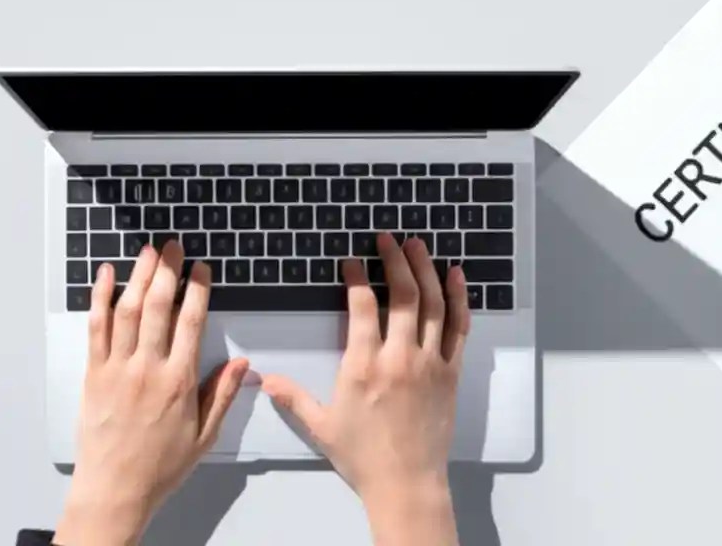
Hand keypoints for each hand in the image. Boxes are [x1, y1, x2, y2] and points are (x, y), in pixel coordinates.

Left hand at [54, 242, 248, 545]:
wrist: (115, 488)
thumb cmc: (162, 465)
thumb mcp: (206, 435)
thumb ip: (222, 395)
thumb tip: (243, 364)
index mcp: (179, 382)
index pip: (191, 323)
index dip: (197, 290)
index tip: (201, 268)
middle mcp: (148, 369)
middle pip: (158, 308)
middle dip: (167, 272)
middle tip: (173, 245)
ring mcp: (117, 369)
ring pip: (127, 312)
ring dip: (138, 277)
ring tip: (147, 251)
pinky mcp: (93, 374)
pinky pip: (95, 329)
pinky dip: (99, 299)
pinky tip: (105, 277)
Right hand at [262, 234, 470, 545]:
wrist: (406, 481)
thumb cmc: (363, 456)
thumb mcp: (321, 425)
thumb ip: (293, 397)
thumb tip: (262, 378)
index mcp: (364, 365)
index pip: (361, 307)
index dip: (357, 278)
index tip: (352, 261)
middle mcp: (400, 357)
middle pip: (402, 295)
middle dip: (395, 260)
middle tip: (388, 239)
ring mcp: (430, 362)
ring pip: (433, 304)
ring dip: (426, 270)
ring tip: (418, 246)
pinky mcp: (451, 372)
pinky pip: (459, 327)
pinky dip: (459, 298)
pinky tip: (456, 276)